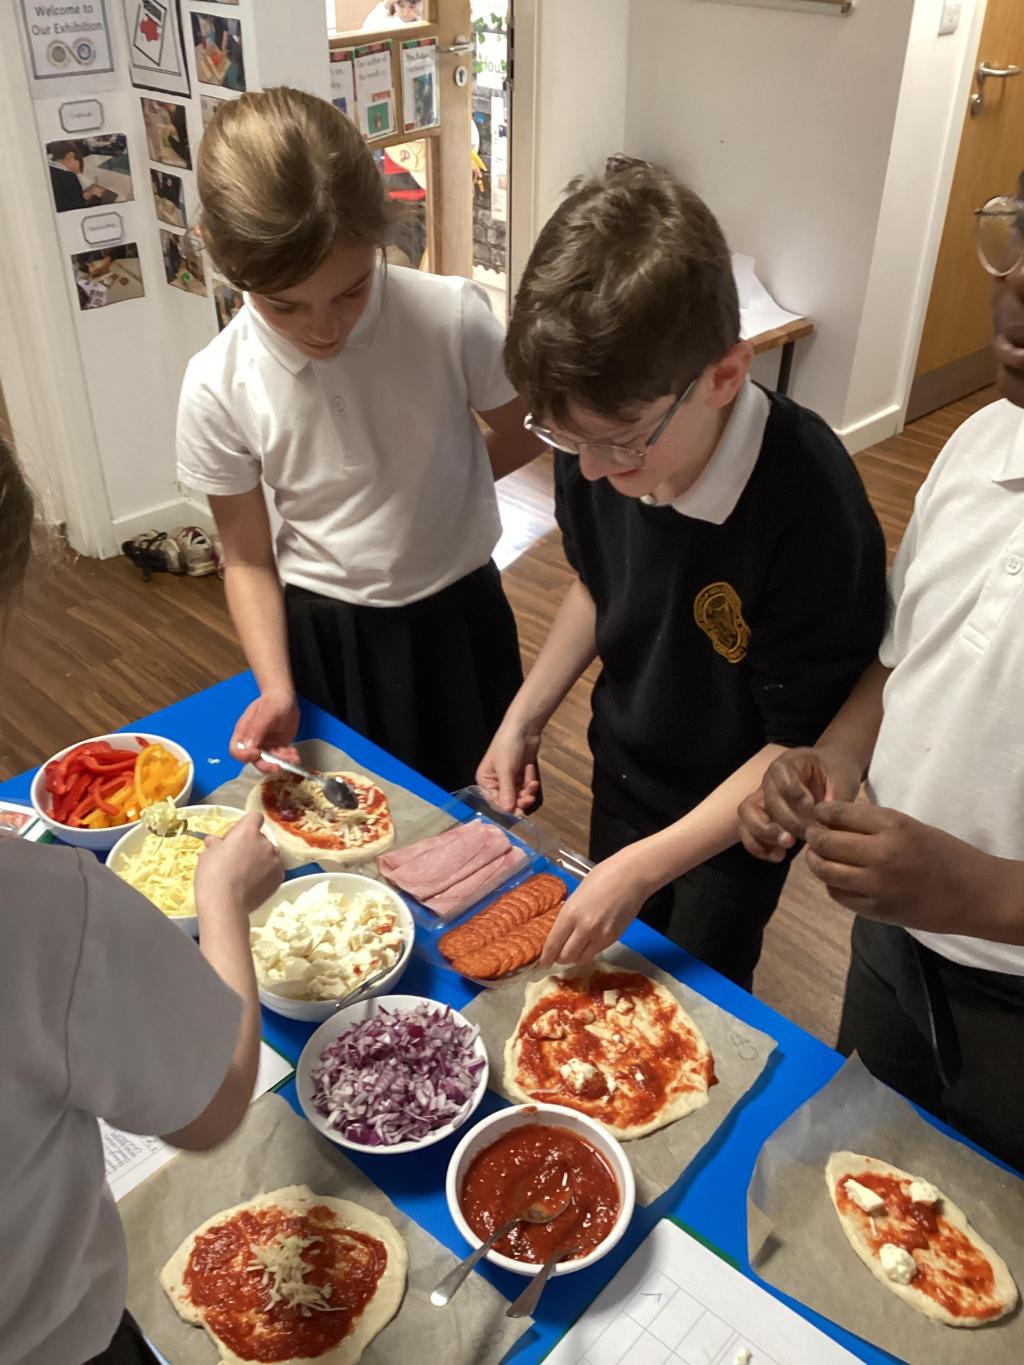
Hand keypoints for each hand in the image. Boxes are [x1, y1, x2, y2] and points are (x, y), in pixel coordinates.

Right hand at [194, 812, 282, 918]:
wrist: (225, 903)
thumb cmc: (212, 875)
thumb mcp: (208, 855)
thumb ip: (215, 844)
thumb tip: (214, 841)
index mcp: (248, 831)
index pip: (254, 817)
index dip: (245, 825)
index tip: (235, 838)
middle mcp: (265, 842)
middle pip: (260, 838)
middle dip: (250, 846)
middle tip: (236, 860)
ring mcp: (275, 860)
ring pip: (268, 855)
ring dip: (260, 860)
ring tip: (245, 875)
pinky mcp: (279, 877)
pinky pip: (273, 870)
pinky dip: (265, 874)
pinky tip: (252, 885)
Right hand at [230, 691, 299, 770]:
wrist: (286, 698)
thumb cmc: (273, 702)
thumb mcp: (265, 714)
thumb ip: (256, 730)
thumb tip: (249, 747)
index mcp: (244, 732)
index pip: (236, 751)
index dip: (245, 756)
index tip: (257, 753)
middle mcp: (253, 742)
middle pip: (254, 761)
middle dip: (266, 766)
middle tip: (278, 767)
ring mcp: (266, 745)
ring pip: (270, 762)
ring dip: (281, 762)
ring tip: (292, 757)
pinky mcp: (277, 747)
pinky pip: (282, 758)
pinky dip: (289, 759)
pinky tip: (295, 755)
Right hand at [476, 718, 540, 813]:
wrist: (524, 728)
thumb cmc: (508, 745)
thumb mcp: (506, 769)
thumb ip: (507, 791)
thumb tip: (508, 811)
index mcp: (485, 780)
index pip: (495, 801)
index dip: (507, 808)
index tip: (520, 813)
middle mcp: (495, 781)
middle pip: (508, 800)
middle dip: (520, 799)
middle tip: (529, 798)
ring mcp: (509, 778)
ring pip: (519, 795)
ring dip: (527, 791)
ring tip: (533, 783)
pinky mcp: (520, 774)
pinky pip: (525, 786)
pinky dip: (530, 782)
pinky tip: (531, 771)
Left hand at [539, 853, 647, 967]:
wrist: (632, 876)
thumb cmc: (603, 876)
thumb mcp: (577, 894)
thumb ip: (569, 914)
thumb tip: (562, 931)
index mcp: (571, 913)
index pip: (554, 943)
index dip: (547, 957)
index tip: (543, 963)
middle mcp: (584, 928)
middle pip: (566, 957)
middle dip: (560, 959)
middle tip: (558, 956)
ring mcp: (601, 935)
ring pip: (582, 959)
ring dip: (575, 958)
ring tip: (574, 951)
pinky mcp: (614, 938)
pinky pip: (596, 952)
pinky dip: (590, 951)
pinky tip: (589, 942)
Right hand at [737, 745, 860, 860]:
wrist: (831, 772)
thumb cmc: (836, 772)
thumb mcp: (842, 779)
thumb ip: (836, 798)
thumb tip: (825, 826)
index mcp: (789, 762)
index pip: (782, 776)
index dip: (795, 794)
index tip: (812, 807)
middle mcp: (769, 779)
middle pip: (766, 799)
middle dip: (786, 821)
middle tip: (806, 834)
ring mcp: (762, 798)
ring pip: (746, 815)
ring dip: (763, 834)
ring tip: (785, 849)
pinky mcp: (761, 817)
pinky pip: (747, 832)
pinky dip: (758, 847)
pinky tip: (779, 856)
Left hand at [803, 800, 1001, 932]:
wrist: (974, 894)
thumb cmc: (944, 854)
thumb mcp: (910, 826)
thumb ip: (872, 823)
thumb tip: (831, 818)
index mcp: (892, 826)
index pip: (838, 813)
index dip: (821, 813)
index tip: (816, 814)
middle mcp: (881, 854)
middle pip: (825, 842)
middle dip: (813, 836)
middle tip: (812, 835)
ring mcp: (877, 885)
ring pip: (825, 870)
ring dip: (816, 861)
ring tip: (818, 856)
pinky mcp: (876, 910)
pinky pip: (838, 895)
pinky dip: (831, 884)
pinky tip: (837, 878)